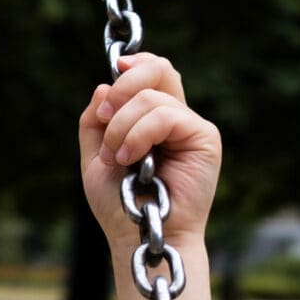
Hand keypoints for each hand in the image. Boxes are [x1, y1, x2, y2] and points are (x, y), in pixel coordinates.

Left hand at [78, 53, 220, 251]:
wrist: (138, 234)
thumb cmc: (119, 204)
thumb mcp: (94, 157)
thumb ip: (95, 122)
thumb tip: (104, 85)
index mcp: (152, 119)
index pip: (152, 73)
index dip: (134, 66)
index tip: (116, 70)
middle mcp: (175, 118)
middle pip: (159, 70)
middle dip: (124, 87)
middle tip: (104, 117)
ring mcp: (191, 127)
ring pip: (151, 98)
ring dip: (120, 127)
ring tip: (116, 160)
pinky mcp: (204, 138)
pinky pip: (165, 116)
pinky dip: (138, 134)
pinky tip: (130, 159)